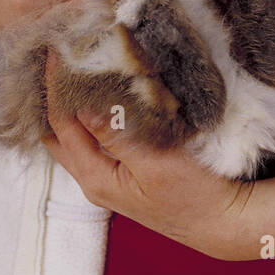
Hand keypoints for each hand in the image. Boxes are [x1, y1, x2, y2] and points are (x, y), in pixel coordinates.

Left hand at [41, 51, 258, 260]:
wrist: (220, 221)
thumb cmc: (193, 195)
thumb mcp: (155, 162)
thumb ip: (116, 137)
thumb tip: (82, 106)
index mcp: (96, 178)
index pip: (62, 125)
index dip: (55, 88)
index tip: (54, 53)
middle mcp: (94, 180)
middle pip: (58, 133)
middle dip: (53, 97)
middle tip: (57, 59)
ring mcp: (107, 178)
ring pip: (75, 137)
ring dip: (70, 107)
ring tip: (72, 72)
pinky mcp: (122, 173)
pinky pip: (94, 141)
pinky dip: (89, 117)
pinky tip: (98, 98)